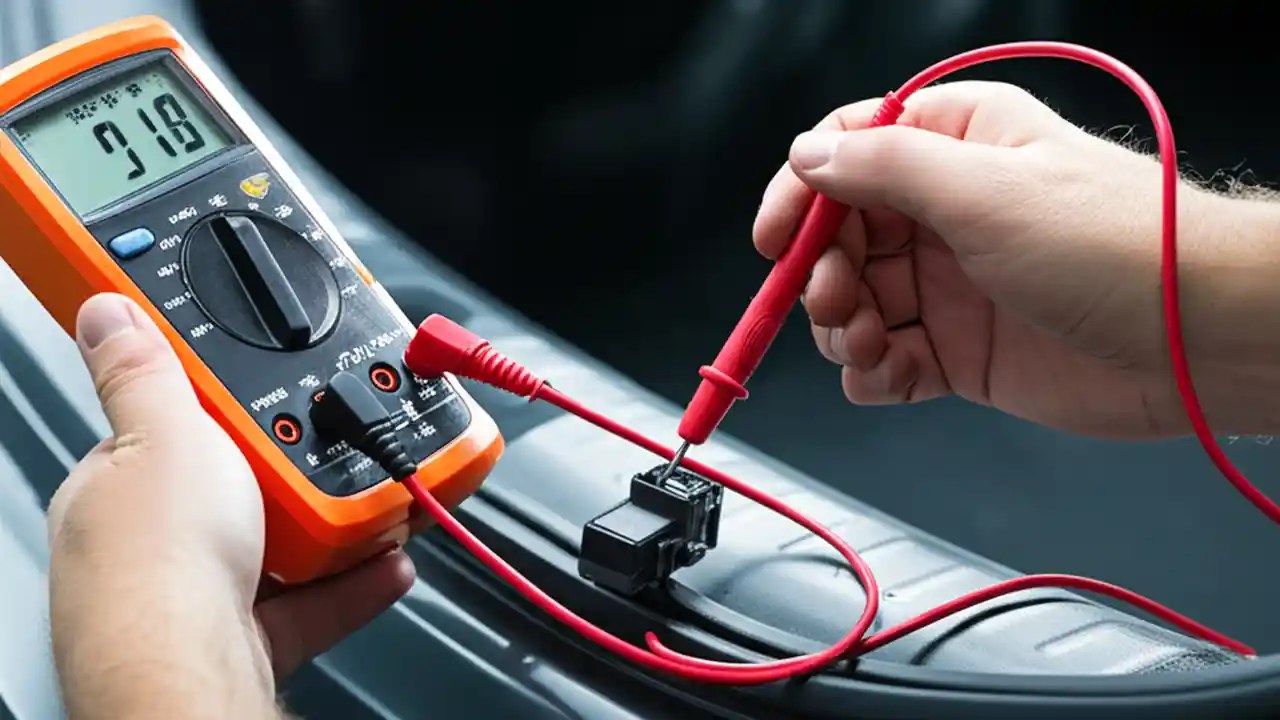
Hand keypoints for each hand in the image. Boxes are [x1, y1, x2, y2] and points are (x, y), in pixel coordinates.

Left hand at [48, 293, 414, 718]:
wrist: (191, 668)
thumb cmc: (156, 562)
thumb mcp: (166, 433)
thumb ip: (145, 372)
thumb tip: (106, 311)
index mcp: (117, 489)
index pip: (171, 432)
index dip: (226, 411)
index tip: (272, 399)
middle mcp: (149, 547)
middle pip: (237, 491)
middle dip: (296, 472)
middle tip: (337, 448)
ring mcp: (195, 597)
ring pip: (278, 549)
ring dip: (335, 526)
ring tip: (377, 497)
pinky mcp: (241, 642)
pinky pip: (309, 604)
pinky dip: (352, 584)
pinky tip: (385, 562)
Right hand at [757, 81, 1279, 437]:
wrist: (1197, 341)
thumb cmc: (1117, 245)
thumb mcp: (986, 188)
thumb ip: (884, 168)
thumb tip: (808, 156)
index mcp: (956, 146)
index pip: (848, 152)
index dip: (802, 192)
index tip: (775, 238)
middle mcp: (946, 213)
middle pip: (839, 237)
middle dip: (823, 274)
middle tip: (837, 302)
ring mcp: (951, 285)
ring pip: (854, 305)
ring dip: (843, 331)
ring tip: (873, 345)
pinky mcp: (961, 351)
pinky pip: (888, 361)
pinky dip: (873, 375)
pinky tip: (890, 376)